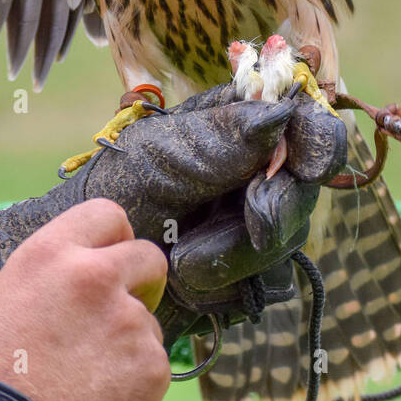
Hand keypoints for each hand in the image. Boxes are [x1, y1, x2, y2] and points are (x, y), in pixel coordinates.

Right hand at [0, 198, 170, 400]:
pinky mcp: (151, 364)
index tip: (114, 255)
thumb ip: (51, 271)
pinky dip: (135, 379)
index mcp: (52, 254)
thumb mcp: (4, 296)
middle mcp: (96, 277)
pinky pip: (154, 362)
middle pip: (147, 258)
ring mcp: (129, 321)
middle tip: (118, 309)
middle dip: (140, 281)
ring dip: (129, 340)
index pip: (107, 213)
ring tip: (87, 372)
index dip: (114, 237)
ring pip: (148, 320)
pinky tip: (100, 394)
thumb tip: (81, 264)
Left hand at [73, 87, 346, 338]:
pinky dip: (227, 288)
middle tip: (248, 219)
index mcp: (239, 130)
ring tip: (182, 259)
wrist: (83, 268)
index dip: (317, 141)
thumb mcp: (160, 156)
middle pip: (303, 190)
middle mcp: (256, 177)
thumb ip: (222, 139)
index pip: (304, 126)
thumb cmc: (113, 192)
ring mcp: (254, 228)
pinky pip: (267, 287)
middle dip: (271, 209)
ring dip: (236, 255)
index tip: (308, 163)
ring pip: (286, 243)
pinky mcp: (246, 278)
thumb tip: (278, 113)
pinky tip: (188, 283)